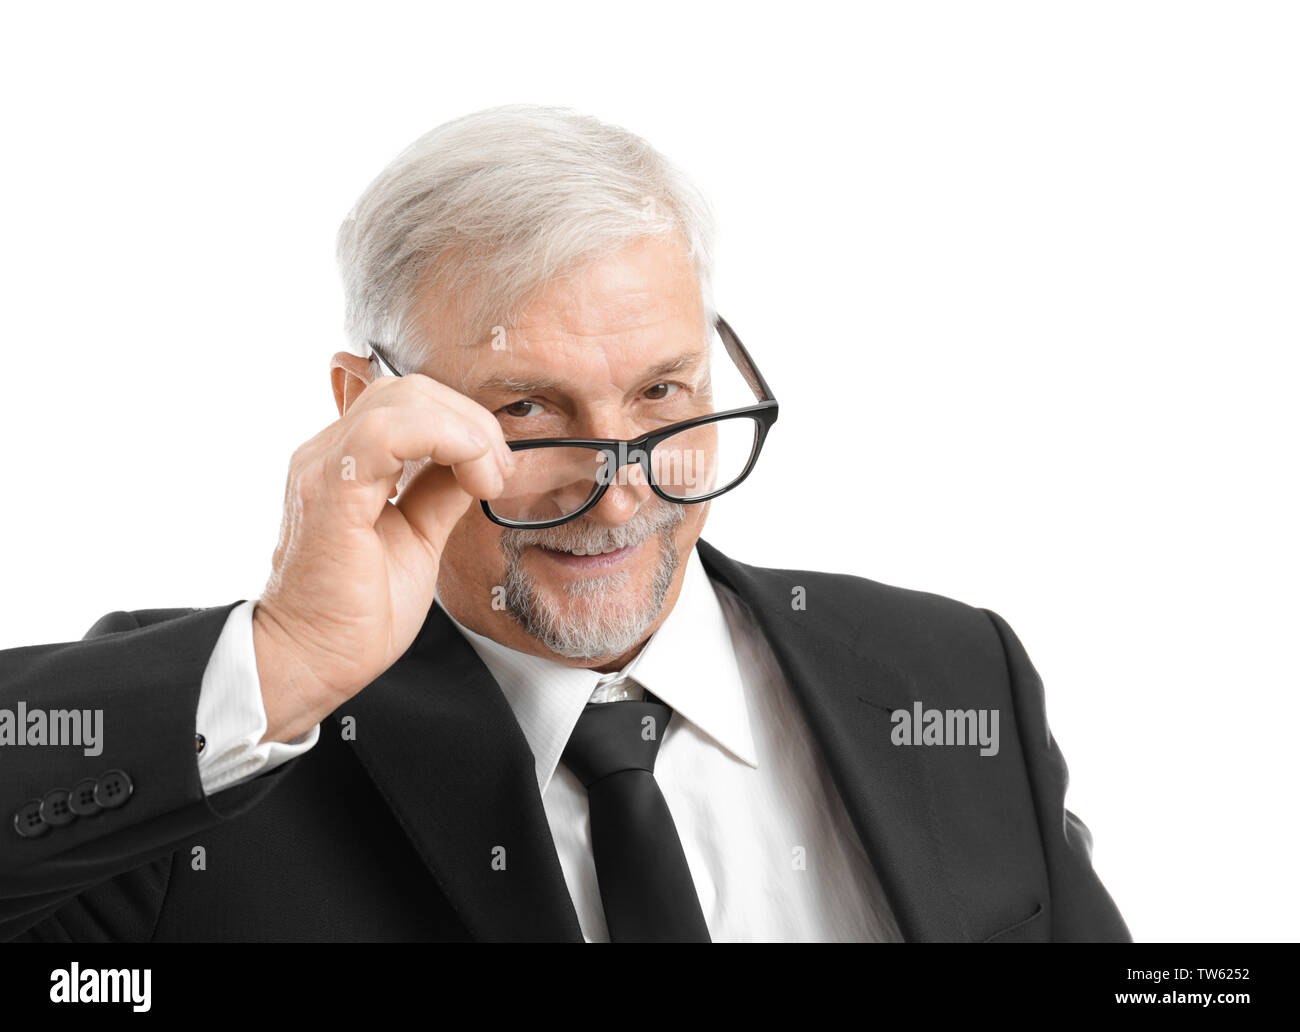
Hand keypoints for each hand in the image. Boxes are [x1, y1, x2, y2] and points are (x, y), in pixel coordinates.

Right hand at [252, 372, 510, 742]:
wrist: (311, 661)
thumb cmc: (355, 612)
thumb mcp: (418, 537)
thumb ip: (438, 492)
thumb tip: (474, 463)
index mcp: (346, 461)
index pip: (407, 402)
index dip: (462, 421)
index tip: (494, 471)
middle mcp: (327, 453)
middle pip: (408, 389)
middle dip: (470, 421)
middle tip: (498, 473)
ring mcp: (323, 466)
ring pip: (400, 399)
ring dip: (464, 430)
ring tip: (487, 478)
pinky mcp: (330, 490)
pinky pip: (386, 433)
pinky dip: (443, 440)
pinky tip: (469, 478)